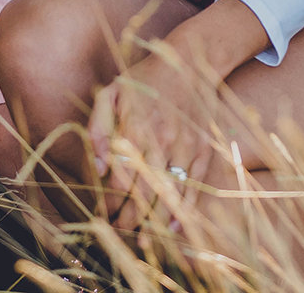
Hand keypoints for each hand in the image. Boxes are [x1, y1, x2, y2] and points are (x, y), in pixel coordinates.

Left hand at [87, 49, 213, 229]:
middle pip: (145, 191)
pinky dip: (183, 211)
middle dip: (130, 218)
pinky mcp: (204, 151)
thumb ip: (99, 127)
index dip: (112, 201)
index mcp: (137, 126)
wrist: (188, 63)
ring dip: (155, 222)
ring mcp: (187, 147)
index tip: (104, 216)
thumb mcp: (112, 93)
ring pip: (170, 194)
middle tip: (119, 232)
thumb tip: (100, 165)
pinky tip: (171, 227)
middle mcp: (163, 139)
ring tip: (141, 239)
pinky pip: (194, 188)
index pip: (122, 176)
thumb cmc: (143, 80)